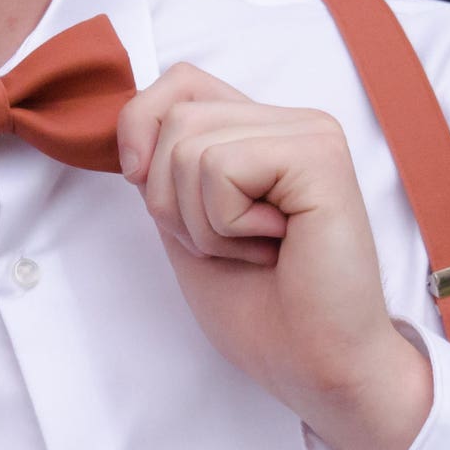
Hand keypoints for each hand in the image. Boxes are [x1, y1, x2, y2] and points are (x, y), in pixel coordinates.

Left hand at [116, 64, 431, 449]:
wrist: (317, 367)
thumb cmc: (262, 311)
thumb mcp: (185, 228)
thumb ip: (163, 171)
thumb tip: (130, 132)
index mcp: (262, 134)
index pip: (179, 82)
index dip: (140, 128)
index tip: (144, 185)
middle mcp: (290, 122)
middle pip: (174, 118)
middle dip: (172, 201)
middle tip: (232, 246)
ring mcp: (309, 134)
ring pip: (188, 145)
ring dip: (202, 222)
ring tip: (257, 250)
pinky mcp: (319, 156)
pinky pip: (220, 167)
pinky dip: (226, 224)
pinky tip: (276, 246)